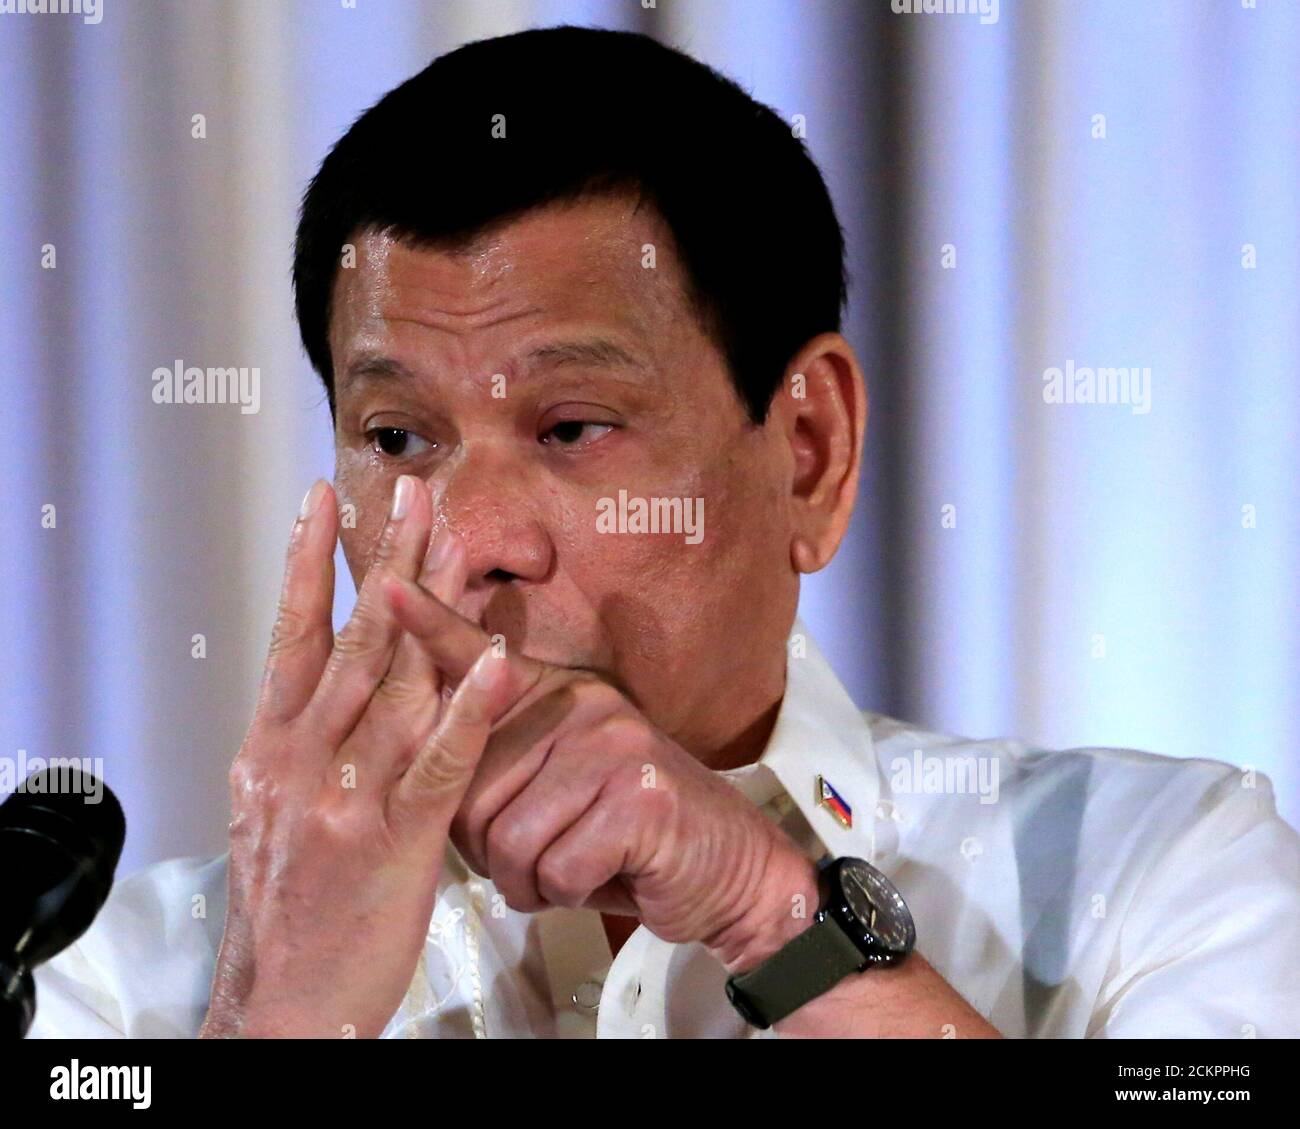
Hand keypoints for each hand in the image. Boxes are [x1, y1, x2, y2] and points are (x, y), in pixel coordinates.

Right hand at [200, 476, 512, 1038]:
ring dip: (430, 606)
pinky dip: (469, 708)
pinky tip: (496, 661)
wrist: (284, 999)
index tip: (326, 500)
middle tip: (414, 491)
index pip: (292, 634)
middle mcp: (301, 757)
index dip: (309, 562)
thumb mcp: (272, 807)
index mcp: (271, 746)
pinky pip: (439, 762)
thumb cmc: (288, 904)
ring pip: (393, 681)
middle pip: (351, 638)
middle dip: (385, 559)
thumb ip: (303, 740)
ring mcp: (345, 795)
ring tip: (456, 544)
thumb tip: (328, 681)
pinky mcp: (394, 839)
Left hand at [384, 562, 820, 972]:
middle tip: (542, 852)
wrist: (727, 867)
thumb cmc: (622, 832)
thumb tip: (434, 770)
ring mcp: (612, 744)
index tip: (382, 584)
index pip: (479, 655)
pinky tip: (603, 876)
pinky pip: (555, 868)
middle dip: (490, 848)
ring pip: (507, 839)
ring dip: (529, 879)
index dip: (427, 623)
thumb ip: (504, 759)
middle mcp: (580, 703)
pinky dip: (568, 893)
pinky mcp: (640, 797)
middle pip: (469, 791)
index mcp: (553, 693)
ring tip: (572, 866)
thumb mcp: (559, 780)